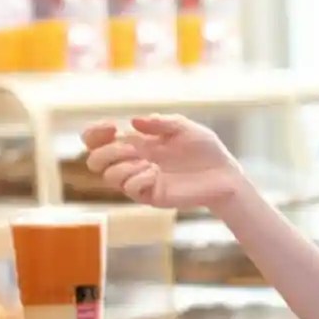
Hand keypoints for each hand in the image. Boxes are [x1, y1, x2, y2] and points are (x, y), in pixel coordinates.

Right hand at [81, 114, 244, 209]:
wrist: (224, 174)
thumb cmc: (204, 149)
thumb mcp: (183, 127)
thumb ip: (159, 123)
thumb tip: (131, 122)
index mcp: (136, 143)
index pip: (98, 140)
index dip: (94, 133)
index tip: (111, 126)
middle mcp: (133, 162)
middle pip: (94, 161)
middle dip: (107, 151)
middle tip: (132, 148)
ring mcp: (140, 180)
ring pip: (108, 176)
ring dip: (123, 164)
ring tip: (148, 162)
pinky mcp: (150, 196)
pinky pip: (130, 188)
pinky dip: (139, 178)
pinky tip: (156, 174)